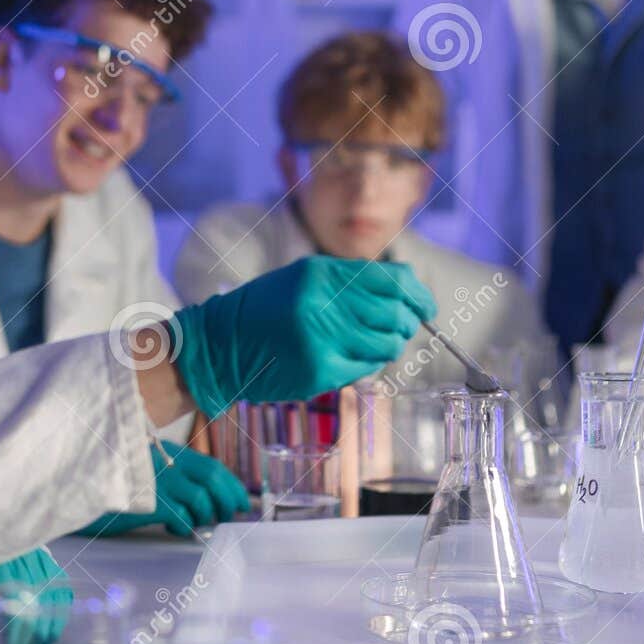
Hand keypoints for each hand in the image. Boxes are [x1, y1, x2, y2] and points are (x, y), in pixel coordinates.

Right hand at [79, 440, 249, 536]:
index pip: (211, 465)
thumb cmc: (109, 479)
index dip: (231, 485)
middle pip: (213, 480)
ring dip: (205, 516)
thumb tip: (202, 496)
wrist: (73, 483)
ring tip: (195, 524)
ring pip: (201, 501)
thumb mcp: (143, 468)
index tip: (242, 501)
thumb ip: (169, 474)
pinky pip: (181, 519)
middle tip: (229, 516)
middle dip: (228, 501)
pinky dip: (184, 528)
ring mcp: (157, 482)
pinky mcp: (148, 503)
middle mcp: (165, 462)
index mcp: (166, 452)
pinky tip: (173, 529)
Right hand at [170, 256, 435, 417]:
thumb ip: (350, 283)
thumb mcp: (304, 280)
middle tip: (398, 330)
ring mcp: (320, 337)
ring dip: (386, 348)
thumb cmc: (265, 311)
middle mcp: (322, 301)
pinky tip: (346, 360)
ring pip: (386, 345)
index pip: (392, 280)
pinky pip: (364, 369)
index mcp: (321, 273)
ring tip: (368, 346)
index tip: (425, 307)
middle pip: (395, 314)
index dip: (417, 296)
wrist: (217, 346)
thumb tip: (407, 293)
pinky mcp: (318, 370)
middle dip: (405, 325)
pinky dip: (364, 366)